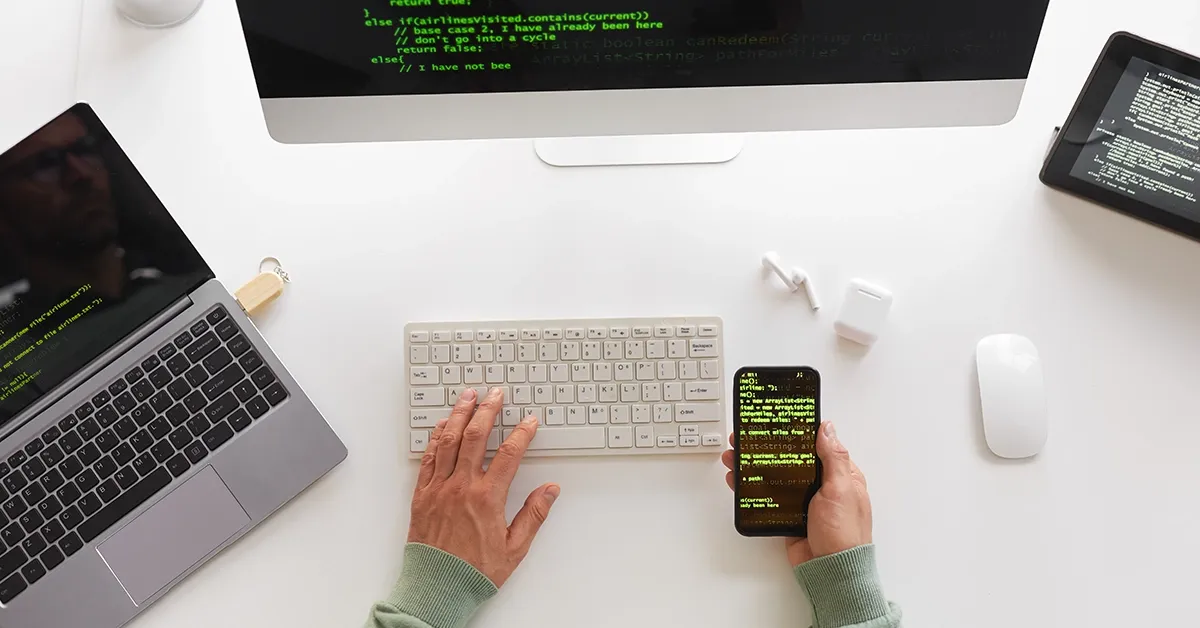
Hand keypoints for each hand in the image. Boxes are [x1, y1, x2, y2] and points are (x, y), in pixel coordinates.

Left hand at [409, 387, 559, 585]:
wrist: (437, 587)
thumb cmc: (474, 572)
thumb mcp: (514, 548)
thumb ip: (534, 515)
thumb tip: (550, 490)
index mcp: (487, 498)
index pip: (509, 454)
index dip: (522, 433)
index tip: (529, 422)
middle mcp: (461, 487)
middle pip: (477, 437)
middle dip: (488, 410)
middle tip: (496, 393)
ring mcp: (439, 488)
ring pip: (450, 441)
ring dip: (460, 415)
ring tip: (468, 397)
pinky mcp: (422, 495)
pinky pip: (429, 459)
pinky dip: (436, 438)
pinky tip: (443, 426)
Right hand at [723, 421, 871, 567]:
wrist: (831, 571)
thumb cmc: (844, 535)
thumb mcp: (841, 489)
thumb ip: (834, 458)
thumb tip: (827, 428)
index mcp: (841, 475)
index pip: (817, 445)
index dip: (796, 432)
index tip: (776, 422)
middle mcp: (823, 486)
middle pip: (791, 459)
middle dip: (767, 448)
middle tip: (745, 440)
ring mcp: (805, 501)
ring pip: (777, 477)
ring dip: (755, 467)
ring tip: (735, 459)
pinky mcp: (790, 516)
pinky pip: (770, 498)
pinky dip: (754, 490)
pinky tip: (741, 482)